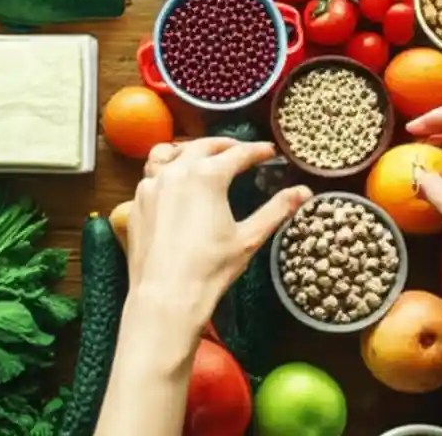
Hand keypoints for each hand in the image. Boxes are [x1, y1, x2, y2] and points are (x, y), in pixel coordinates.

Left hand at [127, 138, 310, 327]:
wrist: (165, 295)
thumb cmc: (211, 268)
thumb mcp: (249, 238)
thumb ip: (277, 210)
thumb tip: (304, 191)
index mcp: (208, 175)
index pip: (238, 154)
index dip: (257, 151)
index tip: (269, 152)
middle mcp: (177, 171)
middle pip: (203, 146)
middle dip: (225, 145)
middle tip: (240, 150)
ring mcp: (152, 184)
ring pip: (170, 153)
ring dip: (190, 149)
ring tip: (203, 156)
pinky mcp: (137, 200)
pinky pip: (152, 173)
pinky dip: (167, 169)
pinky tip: (175, 182)